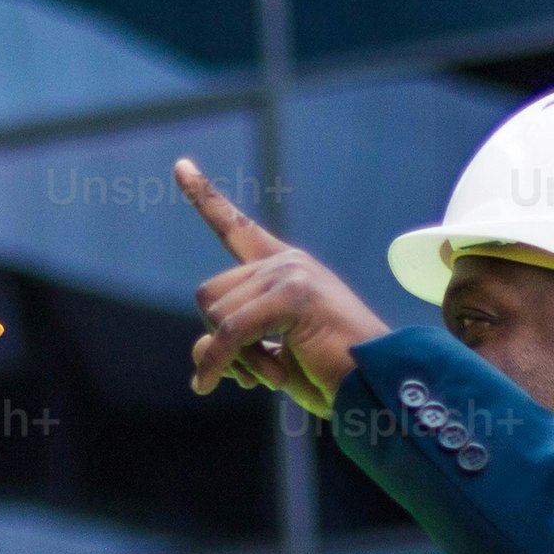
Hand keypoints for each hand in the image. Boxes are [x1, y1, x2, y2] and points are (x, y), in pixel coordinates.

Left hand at [177, 161, 383, 414]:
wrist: (373, 387)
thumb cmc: (327, 374)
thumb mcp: (266, 357)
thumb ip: (231, 344)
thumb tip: (198, 351)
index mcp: (283, 268)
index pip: (235, 227)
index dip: (205, 197)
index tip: (181, 166)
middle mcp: (286, 262)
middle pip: (209, 295)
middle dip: (221, 341)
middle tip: (259, 368)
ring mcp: (291, 273)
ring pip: (217, 316)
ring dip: (233, 358)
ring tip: (275, 372)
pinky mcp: (294, 295)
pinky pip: (231, 333)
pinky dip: (219, 362)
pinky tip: (209, 385)